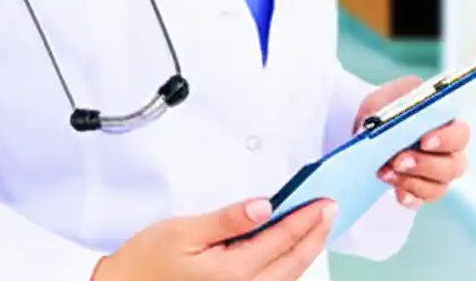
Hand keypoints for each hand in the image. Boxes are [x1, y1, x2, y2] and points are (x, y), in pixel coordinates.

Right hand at [92, 198, 336, 280]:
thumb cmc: (145, 263)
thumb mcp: (182, 232)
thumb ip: (227, 220)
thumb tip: (265, 206)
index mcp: (231, 273)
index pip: (281, 240)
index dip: (306, 218)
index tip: (323, 202)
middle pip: (293, 263)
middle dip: (315, 235)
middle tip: (331, 210)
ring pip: (287, 278)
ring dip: (306, 251)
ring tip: (317, 228)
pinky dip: (288, 266)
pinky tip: (290, 252)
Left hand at [355, 76, 471, 208]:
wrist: (369, 129)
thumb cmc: (382, 111)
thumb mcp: (380, 103)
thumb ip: (383, 111)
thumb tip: (376, 126)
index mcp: (446, 124)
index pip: (460, 134)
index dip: (445, 139)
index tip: (424, 141)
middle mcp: (449, 153)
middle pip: (452, 166)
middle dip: (424, 165)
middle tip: (398, 161)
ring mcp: (438, 175)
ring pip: (438, 186)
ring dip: (412, 182)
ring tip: (385, 173)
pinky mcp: (422, 191)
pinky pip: (423, 200)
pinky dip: (410, 198)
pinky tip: (397, 193)